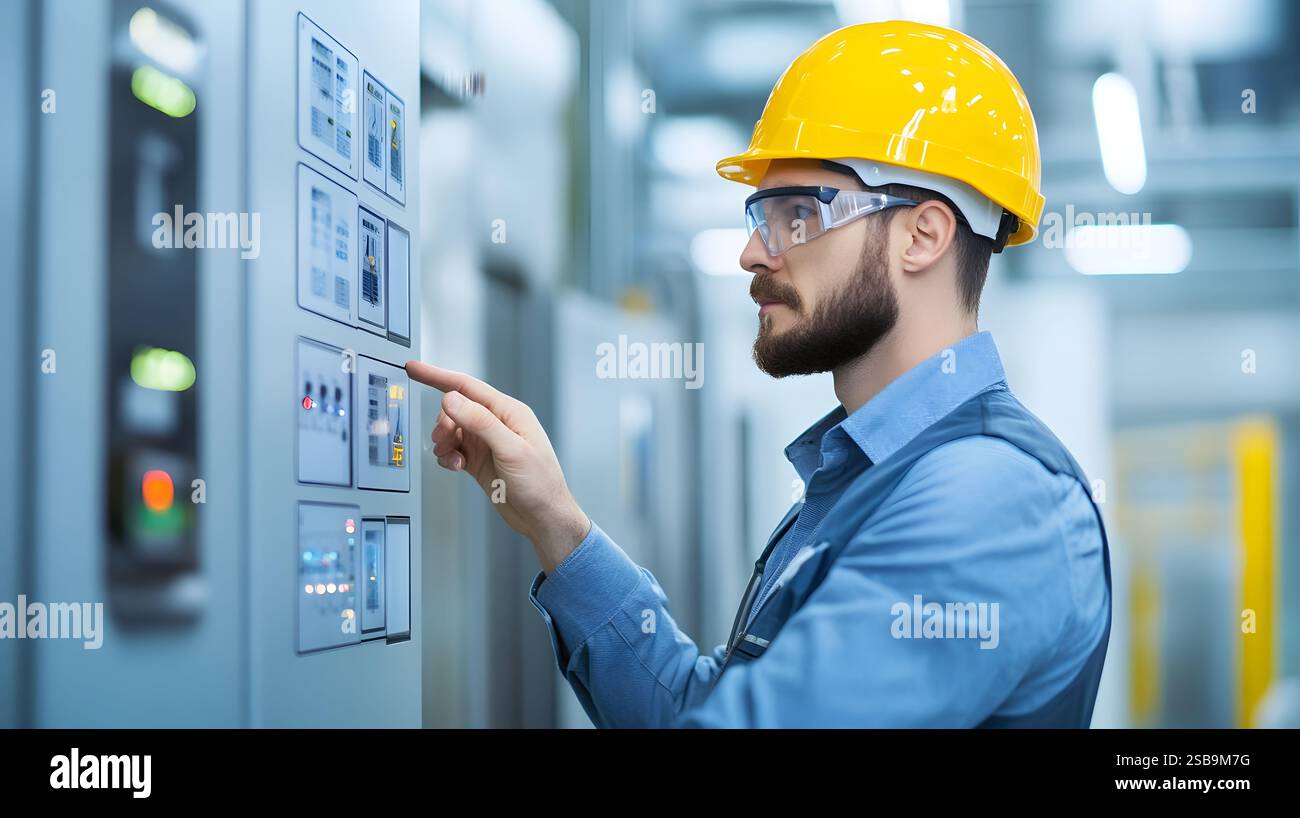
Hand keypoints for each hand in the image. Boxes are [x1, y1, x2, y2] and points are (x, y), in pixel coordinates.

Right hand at [405, 360, 590, 572]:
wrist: (543, 517)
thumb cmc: (540, 483)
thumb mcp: (511, 450)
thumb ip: (481, 422)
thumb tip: (452, 399)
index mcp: (509, 412)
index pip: (468, 387)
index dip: (438, 376)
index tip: (415, 369)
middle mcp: (498, 423)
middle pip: (456, 409)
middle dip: (443, 423)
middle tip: (441, 441)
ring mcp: (488, 442)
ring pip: (452, 429)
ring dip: (444, 441)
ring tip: (449, 457)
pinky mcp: (480, 459)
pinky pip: (454, 449)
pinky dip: (448, 456)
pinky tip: (455, 466)